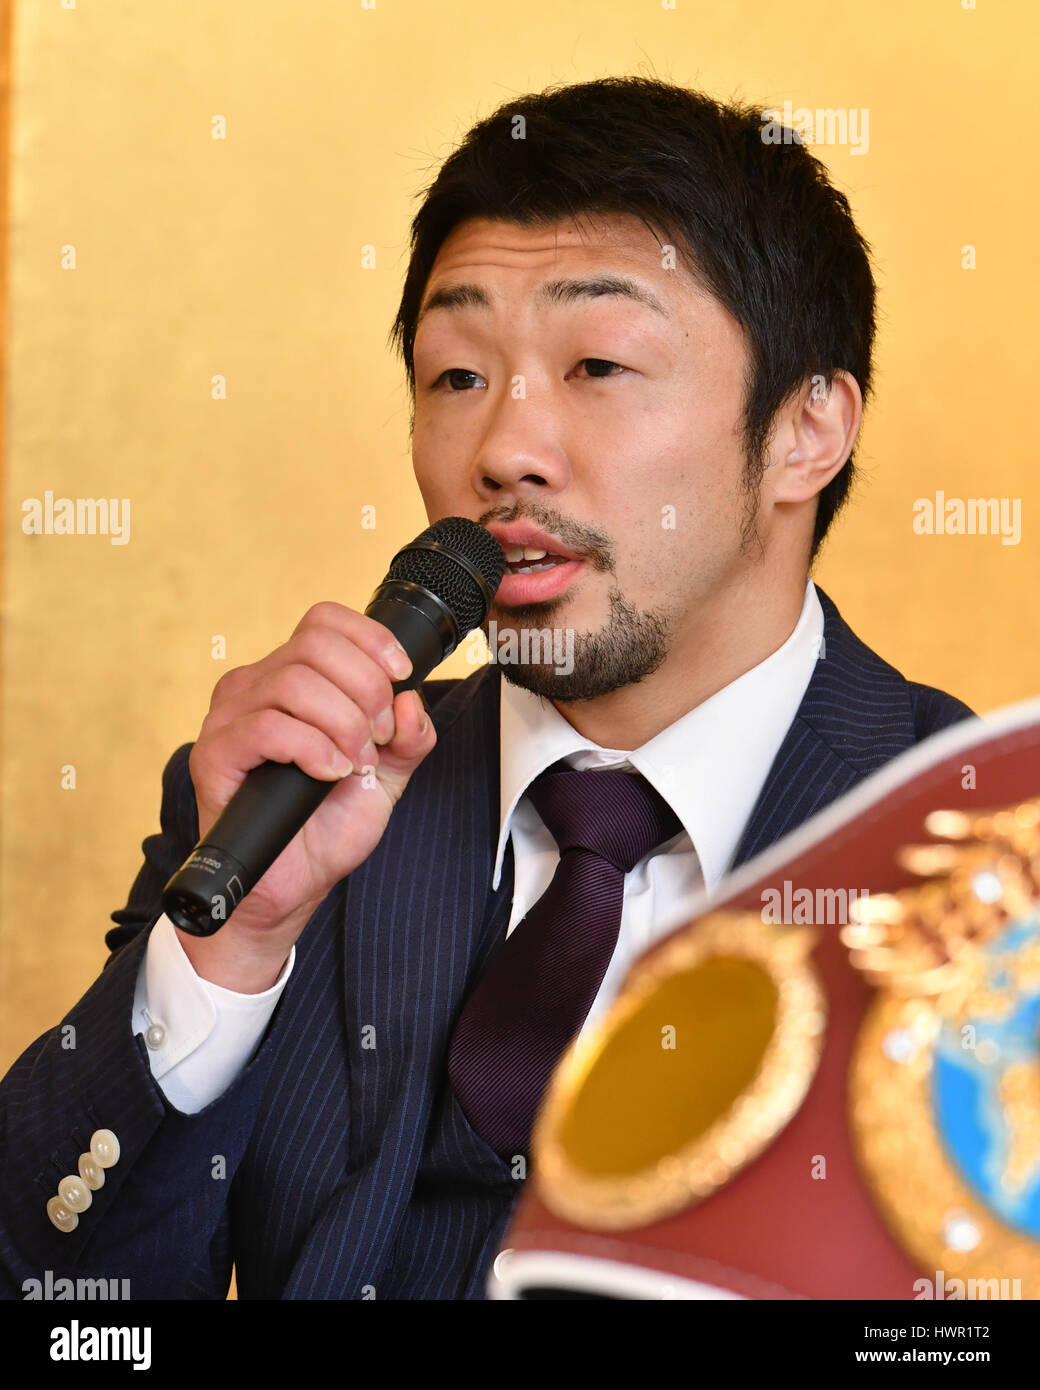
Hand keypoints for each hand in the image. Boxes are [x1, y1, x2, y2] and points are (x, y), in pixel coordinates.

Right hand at [179, 602, 436, 988]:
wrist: (295, 884)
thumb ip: (410, 736)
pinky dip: (312, 747)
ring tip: (356, 763)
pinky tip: (329, 773)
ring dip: (343, 723)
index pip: (324, 619)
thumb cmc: (329, 824)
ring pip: (294, 683)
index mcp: (293, 677)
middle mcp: (256, 686)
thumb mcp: (390, 773)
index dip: (369, 638)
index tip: (401, 676)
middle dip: (366, 688)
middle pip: (316, 644)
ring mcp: (230, 717)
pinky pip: (266, 726)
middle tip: (378, 738)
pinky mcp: (214, 754)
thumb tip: (410, 700)